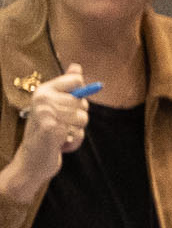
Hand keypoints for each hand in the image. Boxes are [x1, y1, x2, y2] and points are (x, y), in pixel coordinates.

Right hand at [4, 68, 88, 204]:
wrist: (32, 161)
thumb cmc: (47, 134)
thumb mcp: (55, 107)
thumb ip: (67, 87)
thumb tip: (77, 66)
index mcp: (44, 91)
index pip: (76, 81)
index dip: (80, 95)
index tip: (67, 106)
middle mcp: (43, 98)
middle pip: (83, 102)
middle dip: (78, 119)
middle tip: (61, 126)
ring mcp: (45, 113)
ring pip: (83, 118)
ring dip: (76, 132)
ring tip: (60, 136)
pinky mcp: (51, 128)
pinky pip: (79, 133)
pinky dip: (74, 143)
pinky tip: (60, 145)